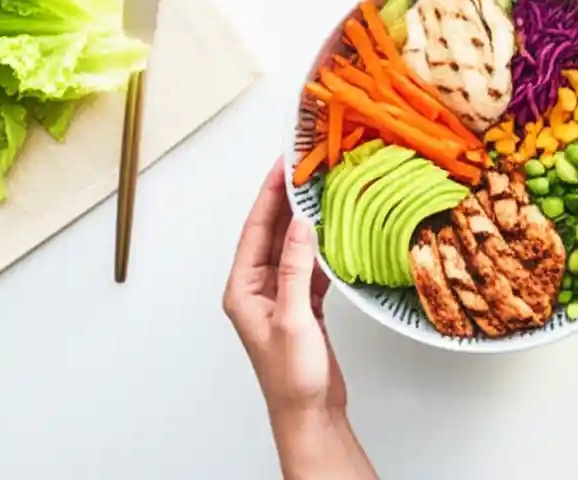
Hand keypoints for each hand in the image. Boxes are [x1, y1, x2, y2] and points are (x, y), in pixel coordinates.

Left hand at [223, 158, 344, 421]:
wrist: (309, 413)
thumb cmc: (292, 377)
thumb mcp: (293, 317)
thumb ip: (296, 268)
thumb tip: (301, 224)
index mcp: (243, 288)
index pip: (255, 229)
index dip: (269, 194)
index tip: (282, 165)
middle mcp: (257, 288)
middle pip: (271, 232)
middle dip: (287, 199)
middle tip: (304, 167)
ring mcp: (280, 296)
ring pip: (291, 246)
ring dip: (305, 219)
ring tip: (321, 190)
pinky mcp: (301, 305)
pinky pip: (309, 265)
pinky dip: (321, 246)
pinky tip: (334, 232)